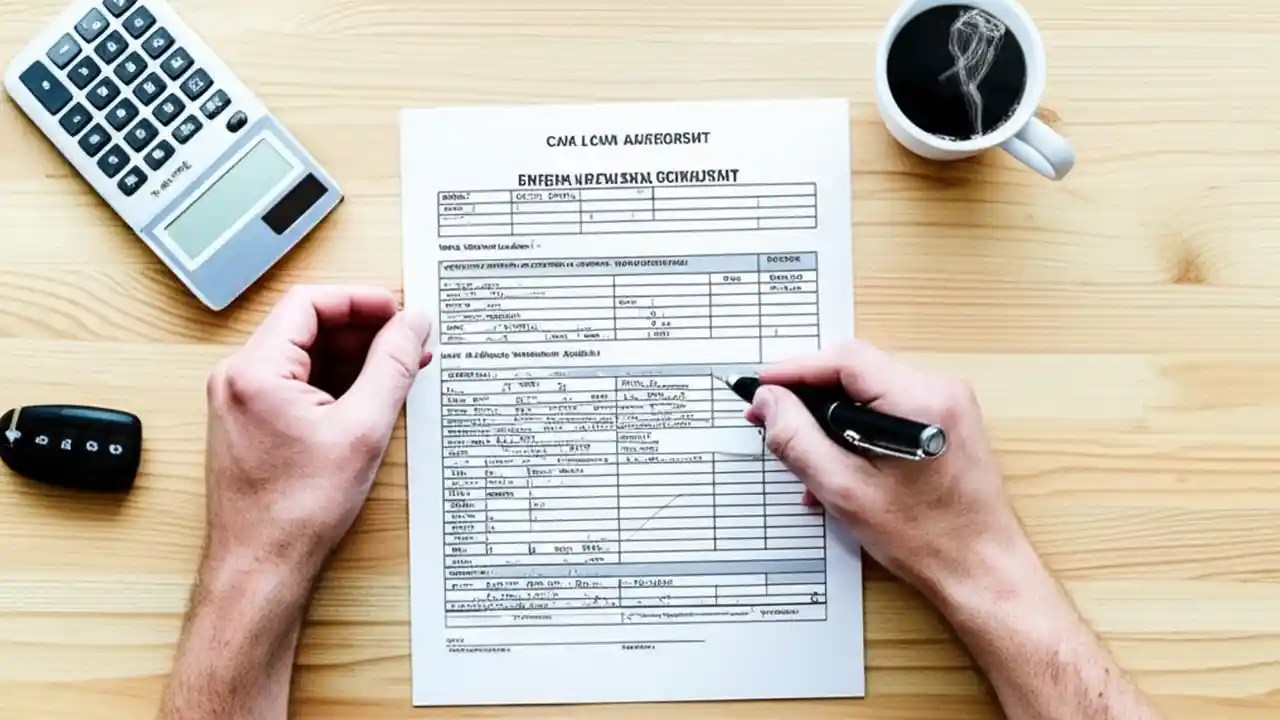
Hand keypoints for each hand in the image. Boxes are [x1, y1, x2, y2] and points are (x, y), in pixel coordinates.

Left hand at [202, 286, 433, 577]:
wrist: (261, 566)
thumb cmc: (297, 510)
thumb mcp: (363, 428)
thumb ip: (392, 366)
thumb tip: (413, 324)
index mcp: (255, 371)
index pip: (310, 304)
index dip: (361, 300)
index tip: (399, 312)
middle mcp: (238, 379)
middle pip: (307, 327)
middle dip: (363, 330)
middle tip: (409, 342)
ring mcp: (241, 402)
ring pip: (304, 356)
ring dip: (353, 357)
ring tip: (400, 370)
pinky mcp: (251, 423)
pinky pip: (297, 384)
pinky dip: (336, 382)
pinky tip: (372, 395)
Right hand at [749, 340, 1027, 600]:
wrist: (982, 569)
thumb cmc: (928, 539)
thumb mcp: (844, 490)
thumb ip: (798, 439)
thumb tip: (769, 402)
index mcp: (920, 401)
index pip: (844, 359)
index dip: (794, 369)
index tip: (761, 385)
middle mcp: (940, 391)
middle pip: (855, 371)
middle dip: (809, 396)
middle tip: (771, 419)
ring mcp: (948, 405)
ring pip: (868, 392)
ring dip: (831, 419)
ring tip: (805, 460)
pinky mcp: (946, 422)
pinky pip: (888, 409)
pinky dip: (856, 430)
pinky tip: (838, 467)